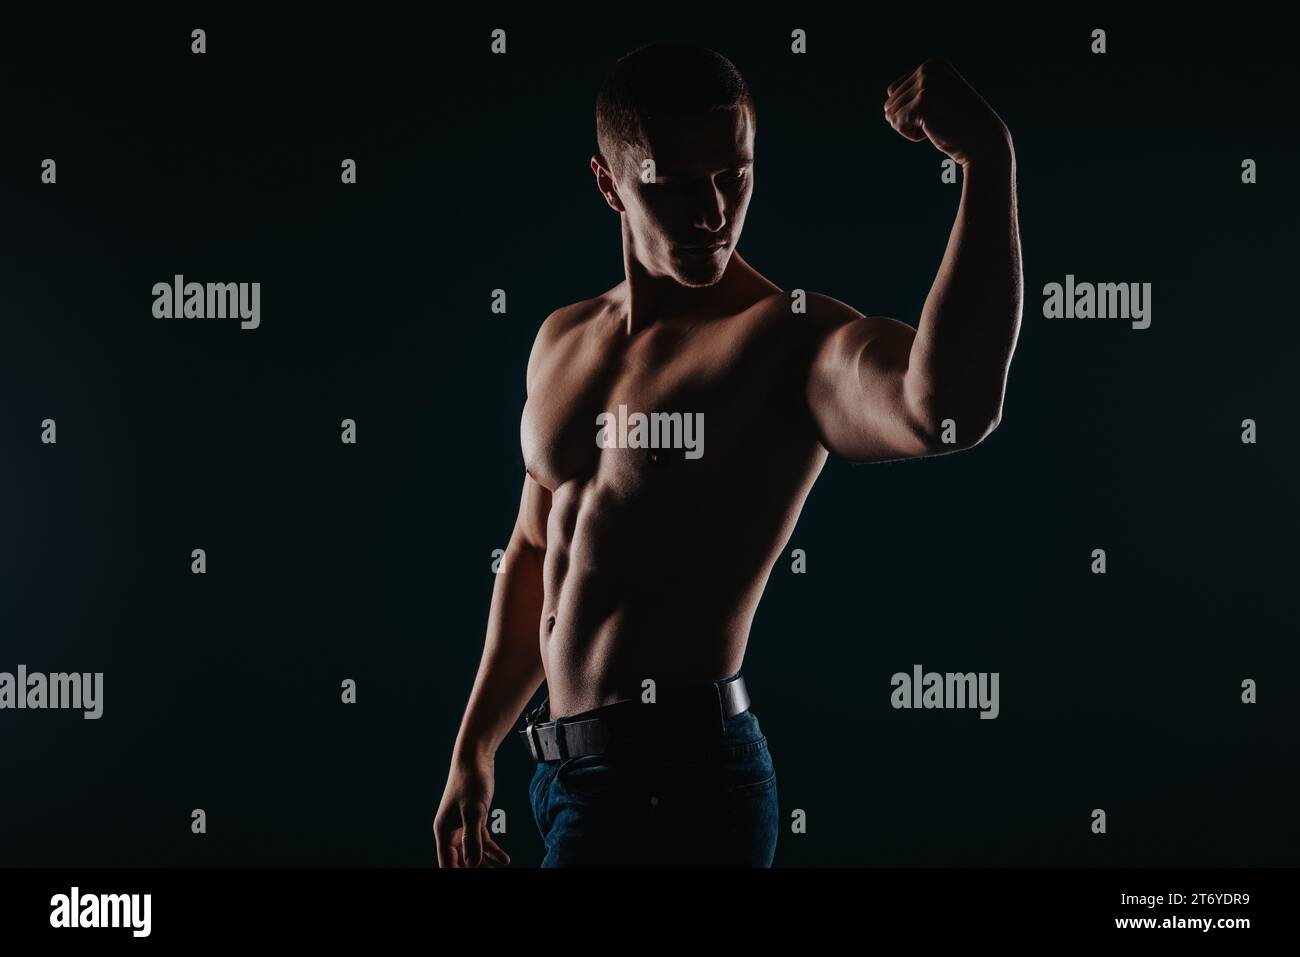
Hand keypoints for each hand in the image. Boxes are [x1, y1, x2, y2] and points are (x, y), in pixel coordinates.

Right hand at [433, 752, 510, 866]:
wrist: (475, 758)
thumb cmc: (470, 781)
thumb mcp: (474, 811)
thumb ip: (473, 839)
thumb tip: (472, 864)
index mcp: (444, 831)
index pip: (447, 863)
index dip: (457, 873)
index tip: (471, 878)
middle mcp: (451, 831)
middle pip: (460, 861)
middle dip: (472, 870)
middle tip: (490, 875)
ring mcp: (463, 826)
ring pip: (473, 852)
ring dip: (484, 863)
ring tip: (498, 871)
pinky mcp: (475, 820)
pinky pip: (482, 841)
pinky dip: (492, 850)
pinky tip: (504, 859)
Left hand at [883, 58, 1011, 167]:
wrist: (984, 140)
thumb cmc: (961, 124)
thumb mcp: (939, 100)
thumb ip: (916, 94)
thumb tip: (885, 108)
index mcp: (932, 64)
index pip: (894, 90)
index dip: (911, 108)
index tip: (937, 111)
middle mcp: (928, 69)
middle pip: (890, 101)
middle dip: (909, 118)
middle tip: (938, 120)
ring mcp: (925, 85)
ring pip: (891, 113)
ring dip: (910, 126)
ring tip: (937, 125)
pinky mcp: (922, 104)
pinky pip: (897, 123)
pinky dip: (911, 134)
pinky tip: (932, 132)